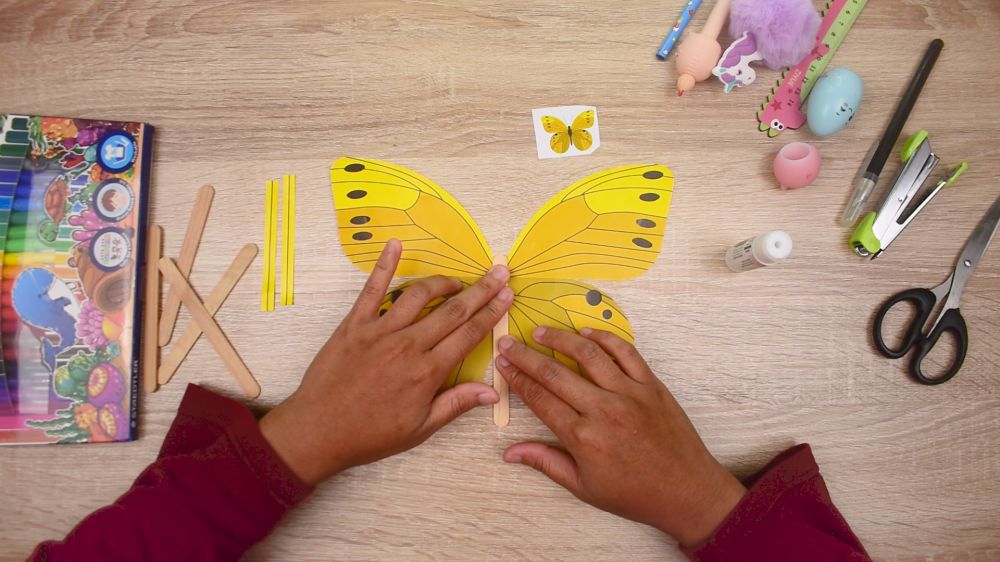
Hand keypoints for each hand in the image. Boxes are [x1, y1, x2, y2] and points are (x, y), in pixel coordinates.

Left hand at [260, 239, 512, 484]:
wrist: (318, 431)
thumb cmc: (370, 435)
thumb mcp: (420, 428)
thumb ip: (456, 404)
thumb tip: (493, 392)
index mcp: (428, 372)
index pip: (469, 334)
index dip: (492, 312)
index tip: (507, 296)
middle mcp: (408, 345)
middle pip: (453, 310)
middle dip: (480, 290)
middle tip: (499, 273)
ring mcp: (380, 331)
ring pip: (419, 295)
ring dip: (443, 282)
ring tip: (457, 280)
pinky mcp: (354, 325)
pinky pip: (372, 289)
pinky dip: (384, 265)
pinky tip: (395, 245)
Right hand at [496, 326, 745, 546]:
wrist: (687, 492)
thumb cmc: (635, 495)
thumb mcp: (584, 487)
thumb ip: (546, 462)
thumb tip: (510, 452)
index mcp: (583, 438)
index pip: (540, 398)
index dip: (517, 378)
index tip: (503, 365)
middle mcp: (604, 410)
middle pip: (554, 373)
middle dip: (526, 355)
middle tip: (508, 343)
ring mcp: (630, 394)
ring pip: (588, 354)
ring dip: (560, 339)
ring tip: (540, 332)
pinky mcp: (652, 386)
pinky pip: (625, 352)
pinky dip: (604, 338)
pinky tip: (586, 334)